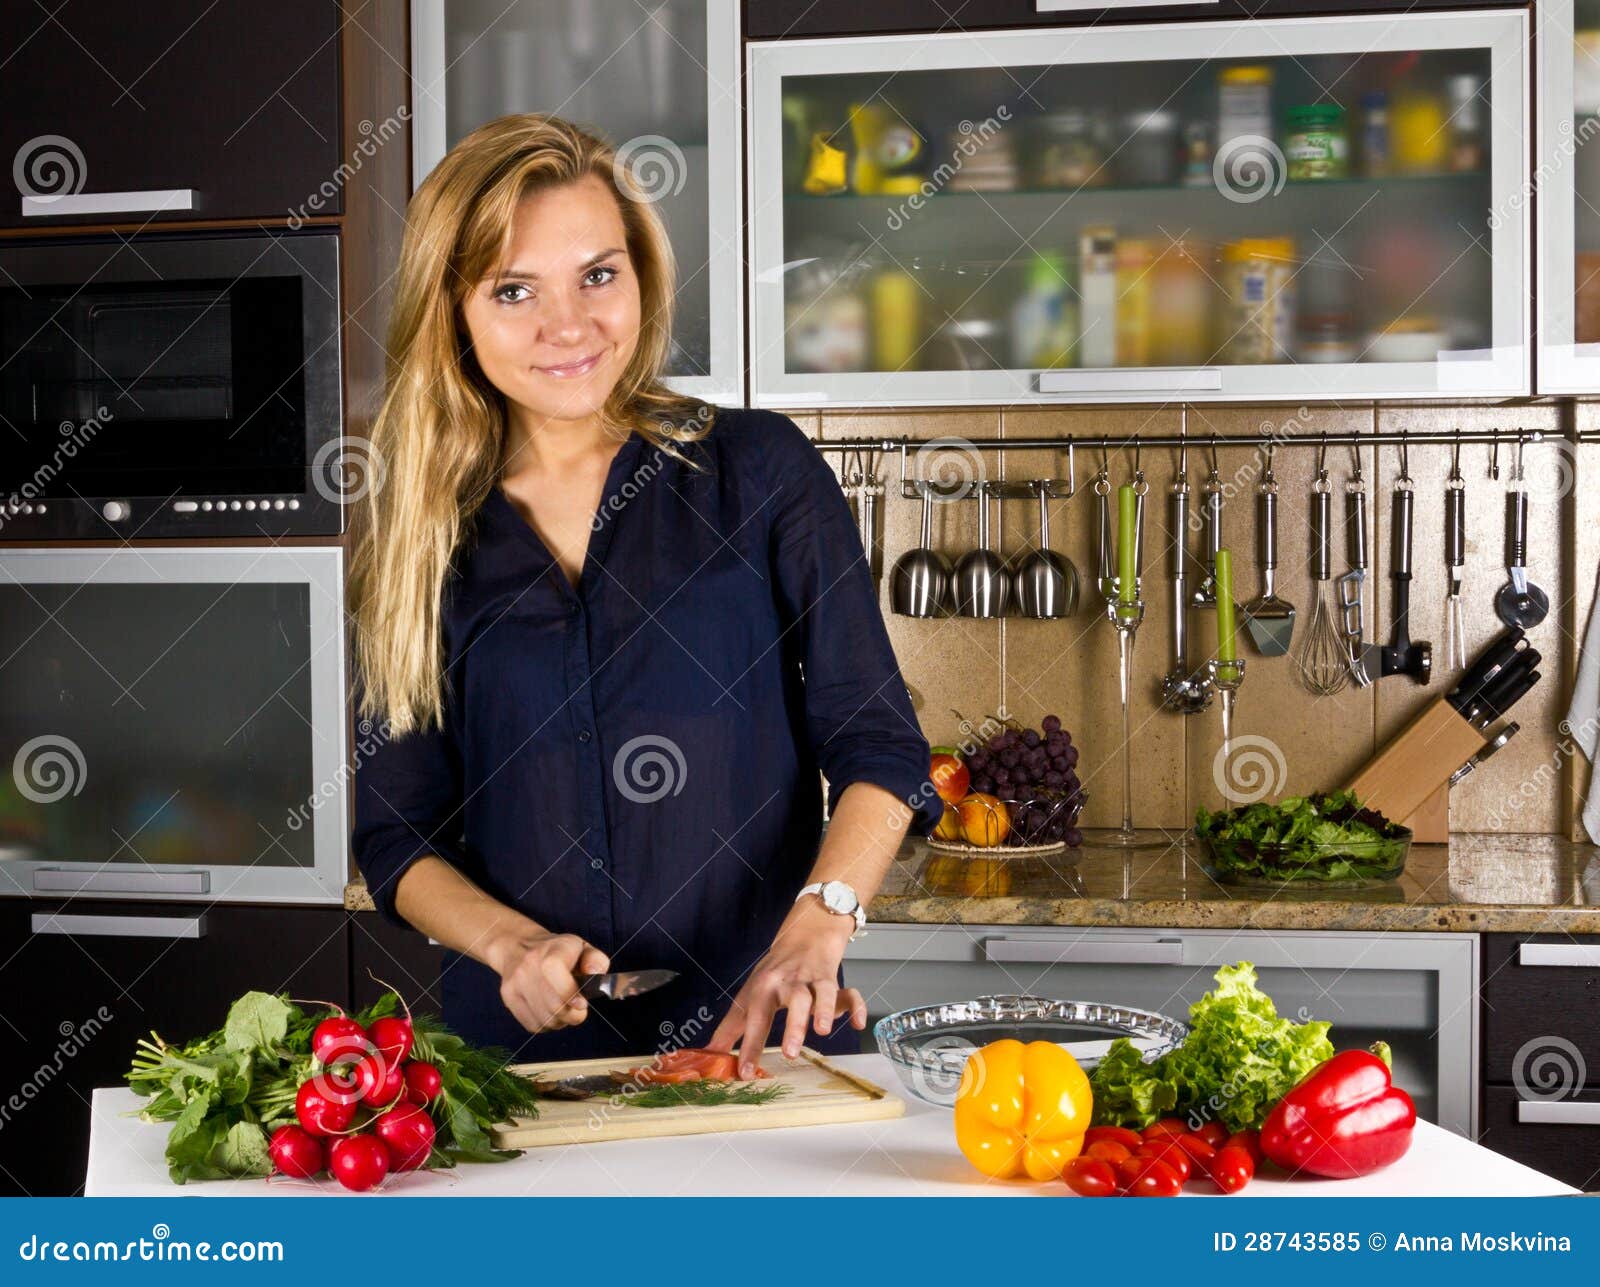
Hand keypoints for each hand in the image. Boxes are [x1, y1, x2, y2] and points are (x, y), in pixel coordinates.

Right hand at [487, 929, 609, 1033]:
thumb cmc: (558, 951)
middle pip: (554, 1006)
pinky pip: (533, 1025)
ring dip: (560, 1021)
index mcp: (552, 950)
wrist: (518, 945)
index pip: (557, 976)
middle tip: (578, 1009)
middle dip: (573, 1015)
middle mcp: (529, 965)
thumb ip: (596, 960)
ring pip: (545, 1020)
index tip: (582, 1003)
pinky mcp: (508, 997)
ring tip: (563, 1008)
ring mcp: (516, 982)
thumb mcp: (581, 947)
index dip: (571, 994)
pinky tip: (549, 1011)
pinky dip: (546, 1025)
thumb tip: (595, 974)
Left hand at [708, 898, 866, 1076]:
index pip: (755, 1017)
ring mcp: (814, 980)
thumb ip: (730, 1028)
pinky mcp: (834, 981)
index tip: (744, 1072)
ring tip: (823, 1031)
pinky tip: (858, 1024)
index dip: (749, 1045)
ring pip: (822, 991)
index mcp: (764, 988)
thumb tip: (707, 1056)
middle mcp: (790, 982)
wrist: (803, 936)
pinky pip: (849, 992)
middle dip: (793, 1025)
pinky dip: (856, 1006)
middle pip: (793, 999)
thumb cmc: (773, 974)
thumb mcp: (748, 996)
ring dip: (824, 1009)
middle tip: (790, 1053)